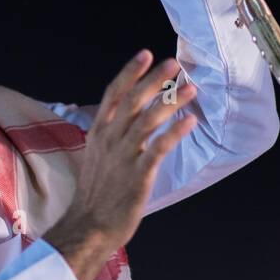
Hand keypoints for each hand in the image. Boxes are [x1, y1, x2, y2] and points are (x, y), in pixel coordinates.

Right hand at [45, 50, 197, 279]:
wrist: (89, 225)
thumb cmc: (95, 194)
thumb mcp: (96, 157)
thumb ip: (109, 137)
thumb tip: (122, 121)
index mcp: (98, 133)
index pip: (113, 94)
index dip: (130, 73)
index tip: (145, 54)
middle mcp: (110, 140)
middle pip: (133, 100)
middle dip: (154, 79)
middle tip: (173, 64)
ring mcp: (124, 156)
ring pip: (148, 120)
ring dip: (171, 102)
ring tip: (191, 88)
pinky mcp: (138, 174)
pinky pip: (158, 148)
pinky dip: (175, 133)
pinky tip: (190, 121)